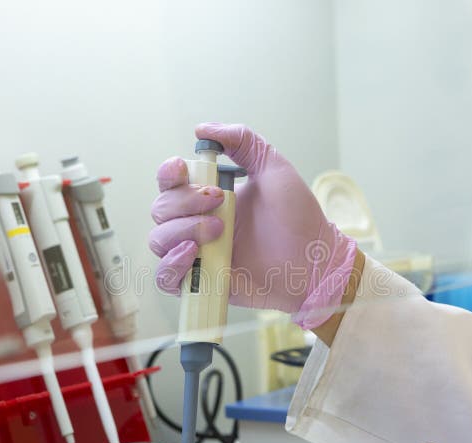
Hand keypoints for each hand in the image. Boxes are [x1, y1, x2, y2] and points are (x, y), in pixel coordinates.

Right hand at [149, 123, 356, 328]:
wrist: (313, 260)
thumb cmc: (297, 218)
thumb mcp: (273, 168)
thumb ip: (243, 141)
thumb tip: (203, 129)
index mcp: (208, 197)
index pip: (169, 183)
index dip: (168, 174)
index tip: (184, 169)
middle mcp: (197, 224)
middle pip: (160, 209)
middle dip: (184, 202)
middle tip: (219, 202)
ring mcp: (197, 254)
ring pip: (158, 240)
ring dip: (181, 230)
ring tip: (218, 231)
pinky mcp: (201, 283)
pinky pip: (165, 277)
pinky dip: (171, 265)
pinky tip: (194, 255)